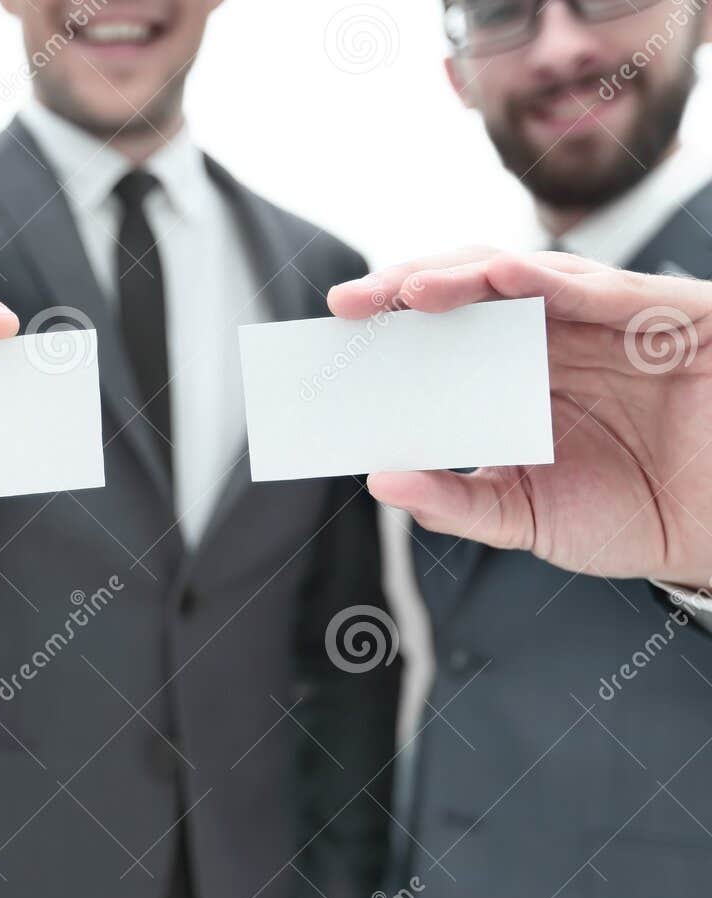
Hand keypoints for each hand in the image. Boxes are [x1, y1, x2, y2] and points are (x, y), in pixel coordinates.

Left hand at [329, 247, 711, 587]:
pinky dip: (551, 279)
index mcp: (519, 374)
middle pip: (470, 291)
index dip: (391, 324)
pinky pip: (603, 289)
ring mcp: (609, 322)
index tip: (334, 333)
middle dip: (406, 287)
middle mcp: (558, 338)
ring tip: (409, 291)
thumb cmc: (631, 516)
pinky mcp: (667, 316)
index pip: (443, 332)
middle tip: (349, 303)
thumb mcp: (525, 517)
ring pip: (525, 277)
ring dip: (462, 275)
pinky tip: (504, 277)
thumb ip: (455, 502)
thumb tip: (380, 482)